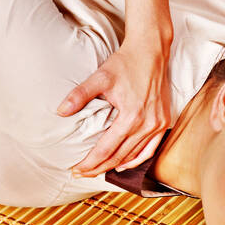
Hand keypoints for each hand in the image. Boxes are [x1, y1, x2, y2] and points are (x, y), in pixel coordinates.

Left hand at [60, 38, 171, 177]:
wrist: (151, 50)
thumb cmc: (125, 62)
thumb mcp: (100, 77)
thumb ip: (80, 95)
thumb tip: (60, 111)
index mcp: (131, 116)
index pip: (106, 149)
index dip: (89, 162)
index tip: (75, 169)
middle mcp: (147, 124)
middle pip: (119, 156)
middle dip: (98, 168)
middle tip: (81, 174)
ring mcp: (158, 124)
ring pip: (134, 155)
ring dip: (116, 166)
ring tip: (97, 171)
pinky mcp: (164, 121)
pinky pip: (151, 148)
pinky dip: (138, 159)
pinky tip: (125, 164)